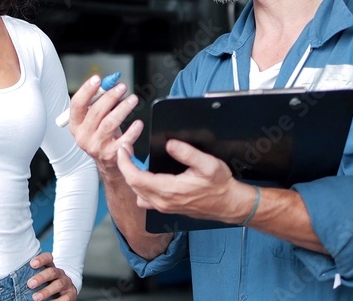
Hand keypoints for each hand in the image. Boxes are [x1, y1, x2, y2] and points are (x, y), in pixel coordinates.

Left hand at [26, 252, 74, 300]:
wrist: (64, 293)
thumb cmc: (47, 285)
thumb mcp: (40, 280)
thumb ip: (32, 279)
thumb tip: (17, 283)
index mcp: (51, 267)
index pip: (48, 258)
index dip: (41, 259)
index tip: (32, 264)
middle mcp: (60, 273)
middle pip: (52, 272)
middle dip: (40, 278)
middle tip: (30, 284)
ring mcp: (67, 283)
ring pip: (58, 284)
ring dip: (46, 291)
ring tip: (35, 297)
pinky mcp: (71, 294)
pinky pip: (65, 298)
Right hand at [67, 75, 142, 175]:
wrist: (108, 163)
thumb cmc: (102, 136)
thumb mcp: (95, 120)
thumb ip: (99, 102)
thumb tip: (111, 83)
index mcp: (76, 125)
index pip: (77, 105)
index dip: (86, 90)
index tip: (98, 79)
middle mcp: (83, 136)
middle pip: (95, 112)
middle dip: (110, 96)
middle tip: (122, 87)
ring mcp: (96, 146)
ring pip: (109, 123)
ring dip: (123, 108)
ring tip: (133, 99)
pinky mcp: (111, 154)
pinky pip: (124, 140)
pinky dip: (132, 130)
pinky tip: (138, 123)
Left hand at [114, 139, 252, 223]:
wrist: (228, 204)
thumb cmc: (220, 185)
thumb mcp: (208, 164)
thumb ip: (188, 153)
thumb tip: (170, 144)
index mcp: (169, 190)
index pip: (136, 178)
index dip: (125, 162)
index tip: (123, 149)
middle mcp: (163, 202)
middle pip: (133, 185)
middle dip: (126, 166)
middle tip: (126, 150)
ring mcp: (164, 207)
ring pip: (137, 193)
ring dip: (131, 177)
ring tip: (133, 161)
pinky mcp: (166, 208)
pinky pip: (145, 199)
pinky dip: (140, 187)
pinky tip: (146, 177)